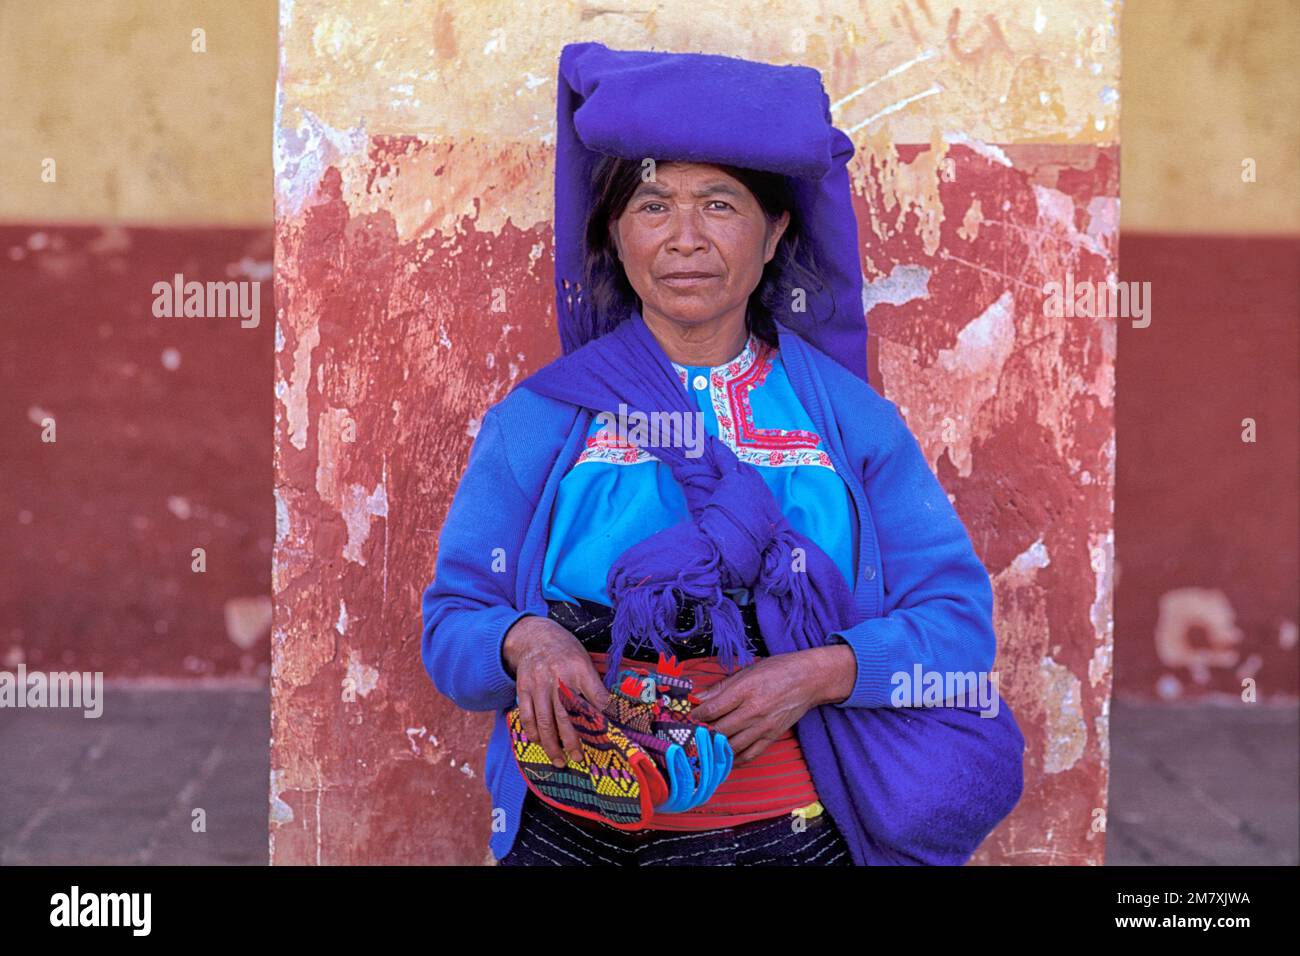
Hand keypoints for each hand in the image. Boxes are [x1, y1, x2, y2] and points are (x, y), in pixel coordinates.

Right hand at [503, 615, 609, 768]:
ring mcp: (538, 684)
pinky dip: (532, 731)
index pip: (594, 695)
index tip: (605, 735)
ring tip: (559, 760)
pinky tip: (539, 741)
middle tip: (578, 758)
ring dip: (551, 744)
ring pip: (544, 720)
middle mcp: (558, 677)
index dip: (600, 717)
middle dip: (572, 741)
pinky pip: (527, 715)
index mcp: (579, 668)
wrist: (534, 637)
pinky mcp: (523, 689)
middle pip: (566, 715)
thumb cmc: (565, 652)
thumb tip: (606, 711)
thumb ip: (594, 686)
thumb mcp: (585, 661)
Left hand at [690, 647, 847, 764]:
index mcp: (745, 689)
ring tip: (703, 746)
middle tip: (690, 734)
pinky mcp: (772, 736)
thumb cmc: (777, 670)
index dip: (697, 715)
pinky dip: (735, 759)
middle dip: (702, 733)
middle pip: (719, 729)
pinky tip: (725, 758)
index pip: (712, 709)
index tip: (688, 716)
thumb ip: (721, 687)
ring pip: (732, 745)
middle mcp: (754, 710)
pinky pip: (750, 755)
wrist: (809, 679)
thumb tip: (699, 697)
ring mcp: (764, 726)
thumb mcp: (747, 671)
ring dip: (715, 748)